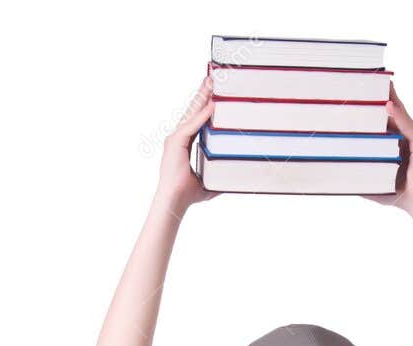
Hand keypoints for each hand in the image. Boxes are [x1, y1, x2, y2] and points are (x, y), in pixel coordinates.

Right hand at [156, 74, 217, 213]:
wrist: (175, 201)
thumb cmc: (189, 193)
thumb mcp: (210, 179)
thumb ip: (220, 172)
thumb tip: (237, 175)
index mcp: (183, 143)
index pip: (196, 118)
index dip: (204, 104)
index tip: (212, 91)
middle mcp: (177, 137)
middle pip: (192, 111)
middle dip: (203, 93)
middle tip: (212, 77)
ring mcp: (175, 139)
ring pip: (191, 113)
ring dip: (202, 97)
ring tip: (212, 82)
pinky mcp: (175, 143)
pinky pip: (192, 126)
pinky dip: (203, 116)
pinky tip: (212, 105)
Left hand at [363, 88, 412, 213]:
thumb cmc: (400, 196)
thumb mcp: (374, 181)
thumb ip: (359, 175)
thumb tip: (337, 173)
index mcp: (397, 145)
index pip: (386, 121)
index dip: (377, 107)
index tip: (365, 92)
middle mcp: (408, 139)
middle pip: (395, 113)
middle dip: (385, 95)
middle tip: (372, 78)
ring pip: (402, 115)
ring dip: (392, 99)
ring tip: (381, 83)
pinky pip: (408, 127)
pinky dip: (399, 116)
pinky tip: (388, 105)